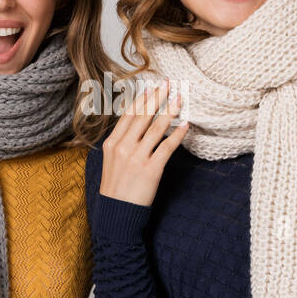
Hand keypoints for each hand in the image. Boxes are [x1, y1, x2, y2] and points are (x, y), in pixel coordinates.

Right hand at [99, 78, 188, 205]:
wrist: (116, 213)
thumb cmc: (116, 188)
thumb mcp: (111, 161)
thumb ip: (121, 142)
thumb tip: (137, 124)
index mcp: (112, 144)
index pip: (129, 115)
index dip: (142, 99)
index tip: (152, 87)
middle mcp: (123, 148)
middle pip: (143, 117)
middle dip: (158, 98)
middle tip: (169, 84)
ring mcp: (137, 158)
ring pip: (156, 128)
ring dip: (170, 111)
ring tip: (180, 99)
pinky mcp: (151, 170)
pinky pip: (167, 147)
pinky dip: (177, 135)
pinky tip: (185, 126)